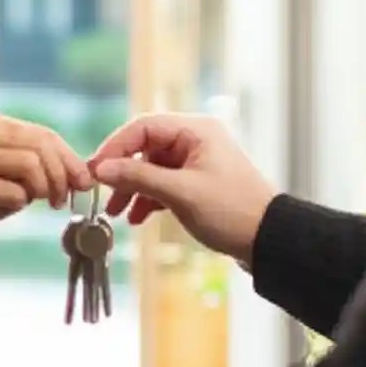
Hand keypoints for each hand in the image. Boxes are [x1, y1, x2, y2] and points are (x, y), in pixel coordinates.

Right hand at [0, 115, 92, 250]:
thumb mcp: (19, 175)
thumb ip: (47, 167)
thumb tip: (87, 176)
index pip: (46, 135)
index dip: (71, 159)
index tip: (85, 183)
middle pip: (41, 147)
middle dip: (61, 177)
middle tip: (61, 201)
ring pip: (31, 165)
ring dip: (44, 190)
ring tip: (41, 203)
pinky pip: (14, 192)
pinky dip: (20, 203)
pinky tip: (9, 205)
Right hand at [89, 113, 275, 262]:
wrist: (269, 240)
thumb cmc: (231, 211)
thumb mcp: (180, 193)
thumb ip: (138, 177)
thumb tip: (102, 169)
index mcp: (196, 130)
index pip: (142, 127)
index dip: (115, 147)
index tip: (95, 171)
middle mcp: (196, 140)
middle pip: (145, 147)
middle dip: (122, 172)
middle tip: (102, 194)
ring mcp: (197, 162)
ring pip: (152, 168)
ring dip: (133, 189)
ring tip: (117, 213)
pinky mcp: (199, 183)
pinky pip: (164, 183)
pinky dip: (149, 198)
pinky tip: (138, 218)